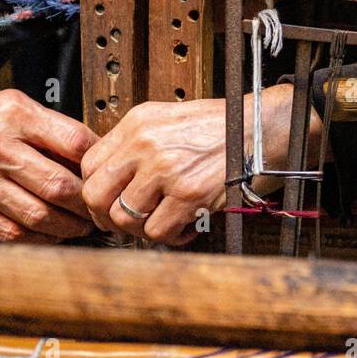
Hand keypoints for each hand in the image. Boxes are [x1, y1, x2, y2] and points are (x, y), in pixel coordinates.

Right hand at [0, 85, 97, 242]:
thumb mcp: (14, 103)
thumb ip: (52, 128)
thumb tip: (95, 156)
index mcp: (14, 116)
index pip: (74, 143)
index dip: (98, 162)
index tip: (108, 172)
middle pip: (58, 185)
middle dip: (88, 202)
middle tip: (101, 207)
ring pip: (37, 215)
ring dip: (68, 226)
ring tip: (83, 225)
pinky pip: (8, 232)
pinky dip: (37, 238)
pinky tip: (52, 234)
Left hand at [80, 85, 319, 244]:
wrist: (268, 127)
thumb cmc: (227, 125)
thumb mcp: (173, 119)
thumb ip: (140, 144)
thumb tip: (115, 180)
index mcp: (138, 121)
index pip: (89, 165)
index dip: (95, 193)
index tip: (109, 204)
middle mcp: (146, 143)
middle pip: (96, 194)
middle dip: (107, 218)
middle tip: (126, 225)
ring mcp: (166, 168)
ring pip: (124, 219)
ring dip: (141, 230)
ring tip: (163, 224)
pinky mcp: (189, 193)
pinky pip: (158, 232)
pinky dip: (170, 238)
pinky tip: (185, 228)